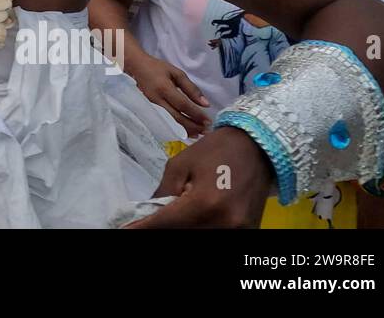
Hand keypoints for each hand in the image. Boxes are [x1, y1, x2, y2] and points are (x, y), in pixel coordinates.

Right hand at [126, 51, 211, 136]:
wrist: (136, 68)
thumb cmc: (158, 68)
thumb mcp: (177, 73)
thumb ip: (191, 88)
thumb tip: (206, 104)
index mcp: (164, 88)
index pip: (183, 105)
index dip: (196, 114)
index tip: (208, 121)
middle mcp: (157, 100)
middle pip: (177, 118)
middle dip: (193, 126)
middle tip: (206, 130)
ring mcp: (151, 107)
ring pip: (170, 123)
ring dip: (186, 131)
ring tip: (199, 134)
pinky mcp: (149, 111)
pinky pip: (165, 123)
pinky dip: (176, 129)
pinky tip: (186, 132)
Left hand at [128, 127, 271, 227]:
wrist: (258, 146)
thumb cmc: (215, 150)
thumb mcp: (181, 165)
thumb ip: (163, 193)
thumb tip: (146, 214)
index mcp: (205, 203)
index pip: (165, 224)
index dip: (142, 227)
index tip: (125, 229)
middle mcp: (224, 222)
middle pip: (182, 234)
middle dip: (162, 227)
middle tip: (148, 221)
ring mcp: (239, 230)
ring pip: (199, 236)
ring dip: (181, 227)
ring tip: (175, 213)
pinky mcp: (249, 231)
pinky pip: (217, 233)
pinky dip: (201, 228)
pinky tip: (192, 218)